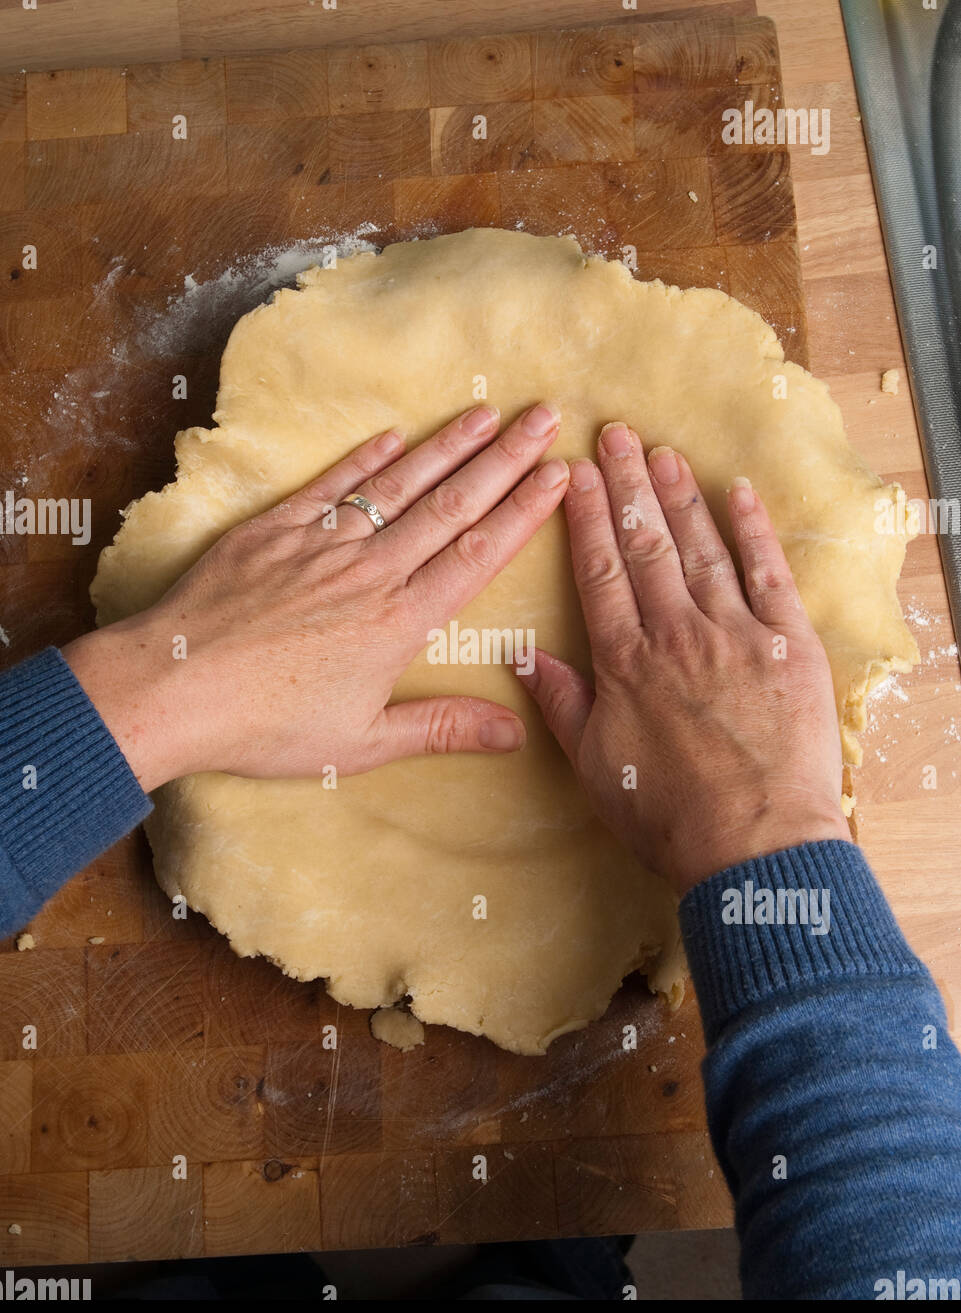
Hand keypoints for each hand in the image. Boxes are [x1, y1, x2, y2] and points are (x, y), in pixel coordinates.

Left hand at [64, 403, 568, 792]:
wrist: (174, 687)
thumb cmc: (267, 726)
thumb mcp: (362, 743)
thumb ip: (441, 728)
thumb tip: (514, 733)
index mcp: (399, 623)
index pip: (476, 556)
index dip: (523, 512)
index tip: (558, 474)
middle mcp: (370, 572)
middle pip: (450, 506)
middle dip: (504, 460)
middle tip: (544, 418)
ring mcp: (321, 545)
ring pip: (398, 485)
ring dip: (447, 447)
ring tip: (487, 413)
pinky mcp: (274, 532)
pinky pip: (330, 486)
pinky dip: (365, 458)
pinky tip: (394, 436)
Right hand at [517, 423, 850, 896]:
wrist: (755, 848)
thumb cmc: (667, 816)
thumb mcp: (594, 767)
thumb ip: (562, 704)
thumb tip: (525, 654)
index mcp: (626, 662)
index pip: (600, 571)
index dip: (588, 517)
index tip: (577, 473)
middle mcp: (677, 633)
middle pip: (647, 545)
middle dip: (629, 485)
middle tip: (616, 434)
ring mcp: (736, 634)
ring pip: (702, 549)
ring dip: (680, 496)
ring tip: (662, 452)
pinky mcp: (788, 646)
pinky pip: (769, 576)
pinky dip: (754, 532)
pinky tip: (738, 494)